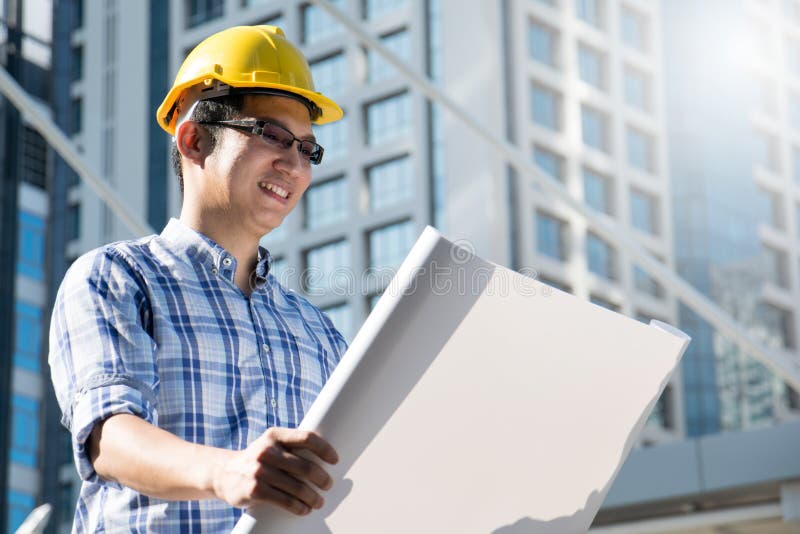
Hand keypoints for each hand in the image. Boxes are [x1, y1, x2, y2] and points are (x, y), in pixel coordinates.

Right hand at [211, 427, 338, 514]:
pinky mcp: (255, 490)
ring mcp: (259, 471)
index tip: (335, 460)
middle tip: (328, 485)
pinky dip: (298, 507)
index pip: (306, 438)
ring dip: (312, 497)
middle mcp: (266, 451)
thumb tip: (323, 459)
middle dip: (322, 478)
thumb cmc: (256, 459)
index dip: (324, 449)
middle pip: (305, 466)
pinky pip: (284, 501)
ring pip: (297, 487)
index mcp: (274, 435)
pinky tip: (304, 509)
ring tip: (318, 501)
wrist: (222, 473)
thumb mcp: (270, 445)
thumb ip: (290, 447)